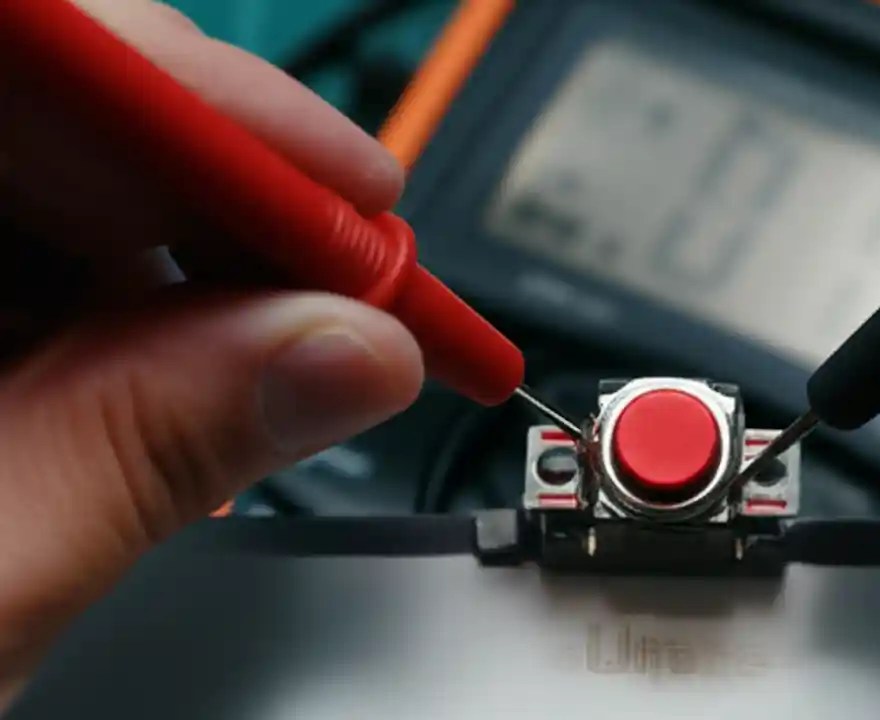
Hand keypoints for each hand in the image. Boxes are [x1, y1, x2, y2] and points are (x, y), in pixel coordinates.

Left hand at [0, 0, 422, 703]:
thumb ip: (149, 450)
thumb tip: (345, 351)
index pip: (23, 54)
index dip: (199, 103)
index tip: (346, 192)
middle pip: (42, 99)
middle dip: (216, 189)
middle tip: (339, 285)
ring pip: (42, 172)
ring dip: (182, 257)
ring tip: (260, 353)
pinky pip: (17, 243)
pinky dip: (121, 298)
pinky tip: (165, 368)